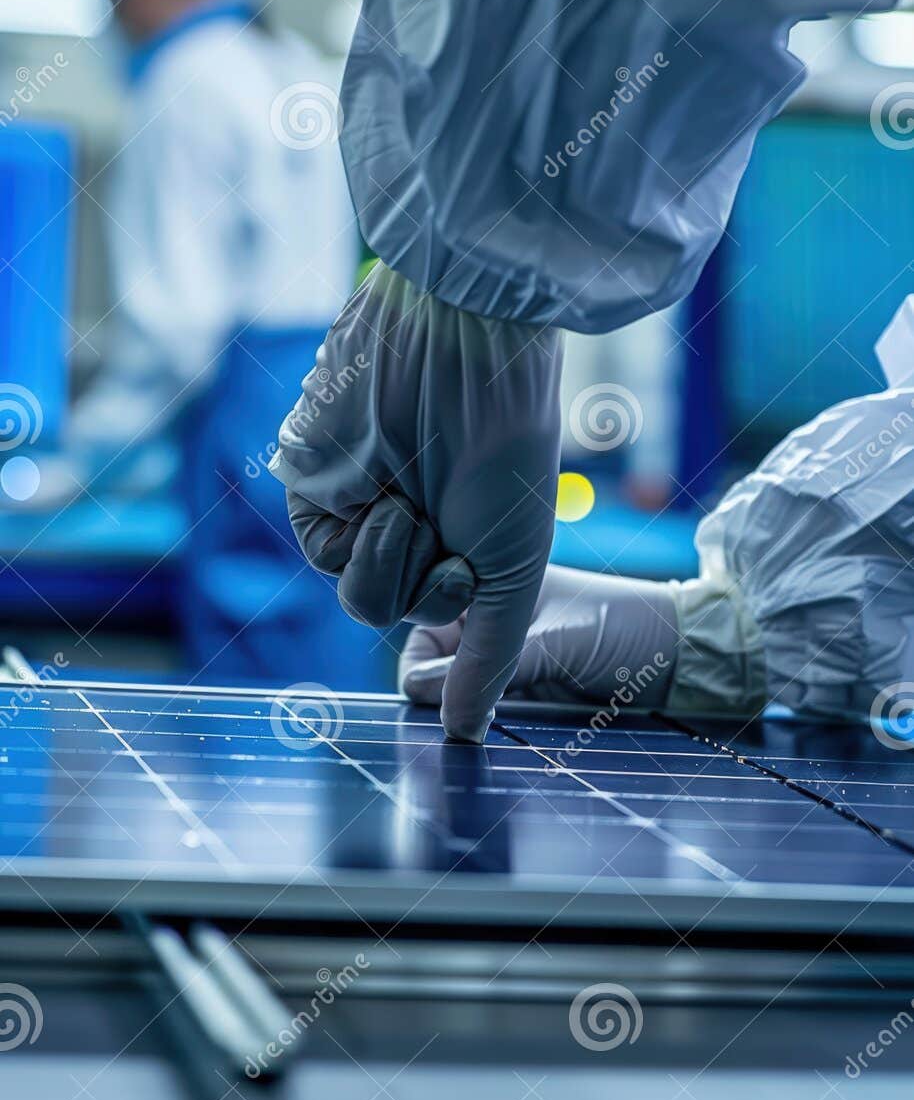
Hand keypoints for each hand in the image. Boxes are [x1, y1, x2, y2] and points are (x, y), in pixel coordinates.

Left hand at [271, 264, 562, 740]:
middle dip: (429, 591)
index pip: (440, 614)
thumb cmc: (503, 455)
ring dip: (394, 568)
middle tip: (452, 544)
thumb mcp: (512, 573)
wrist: (464, 362)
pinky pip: (324, 559)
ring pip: (358, 597)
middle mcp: (403, 523)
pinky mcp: (312, 491)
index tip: (477, 573)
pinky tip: (388, 500)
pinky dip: (362, 545)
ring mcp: (354, 507)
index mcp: (454, 533)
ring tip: (414, 510)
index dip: (460, 609)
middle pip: (393, 611)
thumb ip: (487, 659)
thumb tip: (465, 737)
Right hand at [399, 563, 677, 712]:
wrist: (680, 659)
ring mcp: (502, 656)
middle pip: (431, 662)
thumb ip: (489, 668)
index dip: (420, 659)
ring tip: (469, 734)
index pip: (420, 624)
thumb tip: (418, 693)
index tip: (434, 693)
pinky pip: (481, 711)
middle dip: (436, 692)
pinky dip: (478, 725)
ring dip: (459, 712)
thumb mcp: (553, 643)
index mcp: (485, 582)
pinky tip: (484, 738)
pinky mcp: (521, 691)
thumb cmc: (624, 627)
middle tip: (453, 721)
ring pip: (454, 691)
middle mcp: (486, 618)